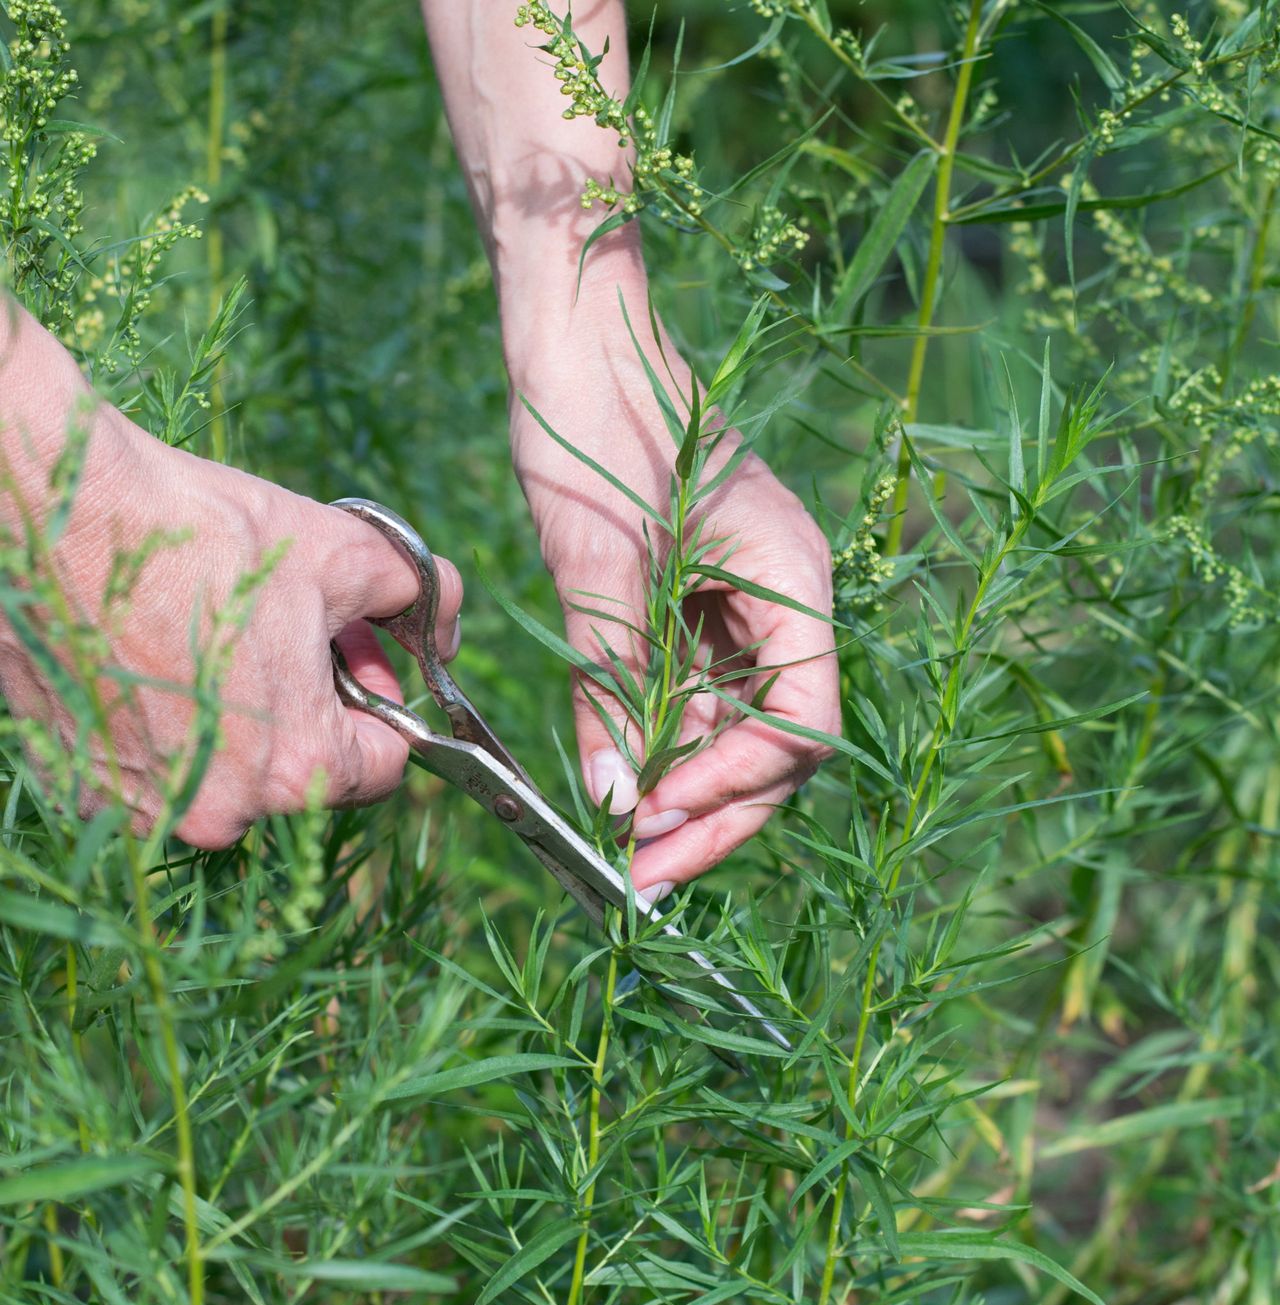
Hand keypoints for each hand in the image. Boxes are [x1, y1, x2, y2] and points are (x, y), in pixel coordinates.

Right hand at [0, 407, 462, 847]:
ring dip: (239, 714)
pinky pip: (155, 764)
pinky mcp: (81, 779)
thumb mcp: (343, 553)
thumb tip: (447, 625)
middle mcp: (221, 810)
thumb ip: (421, 597)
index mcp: (299, 770)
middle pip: (303, 771)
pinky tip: (155, 654)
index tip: (361, 663)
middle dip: (313, 704)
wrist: (54, 513)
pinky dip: (167, 720)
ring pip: (226, 769)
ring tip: (219, 635)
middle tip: (293, 632)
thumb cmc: (204, 535)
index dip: (383, 707)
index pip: (384, 768)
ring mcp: (145, 802)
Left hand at [509, 316, 839, 898]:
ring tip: (622, 838)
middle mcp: (783, 598)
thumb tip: (618, 802)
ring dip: (684, 784)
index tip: (655, 822)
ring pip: (734, 725)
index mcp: (791, 579)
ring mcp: (743, 599)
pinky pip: (694, 690)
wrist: (574, 332)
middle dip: (713, 811)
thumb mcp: (598, 563)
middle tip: (642, 871)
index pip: (802, 725)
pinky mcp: (698, 598)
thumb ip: (615, 684)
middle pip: (775, 741)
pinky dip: (658, 735)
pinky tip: (614, 771)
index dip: (738, 790)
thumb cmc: (594, 420)